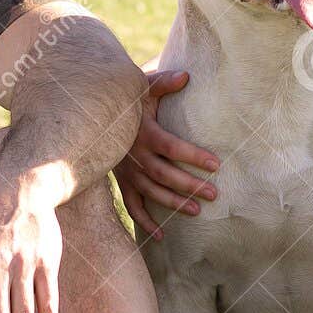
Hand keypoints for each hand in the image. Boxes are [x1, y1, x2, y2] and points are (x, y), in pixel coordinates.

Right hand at [112, 69, 218, 237]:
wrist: (95, 113)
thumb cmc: (127, 99)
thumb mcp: (141, 86)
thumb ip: (164, 81)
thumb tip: (187, 76)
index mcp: (141, 131)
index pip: (170, 146)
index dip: (192, 155)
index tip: (216, 164)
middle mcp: (132, 155)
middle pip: (163, 174)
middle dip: (189, 185)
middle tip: (214, 194)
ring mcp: (125, 171)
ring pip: (150, 192)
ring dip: (173, 204)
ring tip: (197, 211)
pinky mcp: (121, 181)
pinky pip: (132, 205)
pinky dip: (144, 222)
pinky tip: (162, 236)